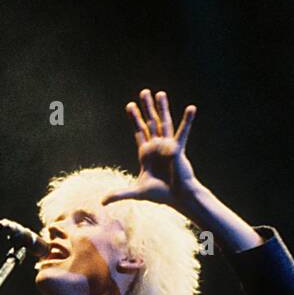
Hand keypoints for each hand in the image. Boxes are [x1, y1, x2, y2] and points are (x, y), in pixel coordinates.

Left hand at [102, 89, 198, 210]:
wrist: (178, 197)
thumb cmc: (161, 194)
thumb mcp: (136, 192)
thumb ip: (119, 194)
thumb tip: (102, 202)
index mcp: (147, 154)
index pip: (139, 131)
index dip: (135, 118)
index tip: (130, 105)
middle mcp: (157, 146)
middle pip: (150, 122)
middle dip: (146, 107)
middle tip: (143, 92)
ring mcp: (167, 146)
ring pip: (163, 122)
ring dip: (161, 107)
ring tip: (159, 93)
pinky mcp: (177, 148)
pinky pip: (183, 132)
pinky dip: (187, 120)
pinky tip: (191, 108)